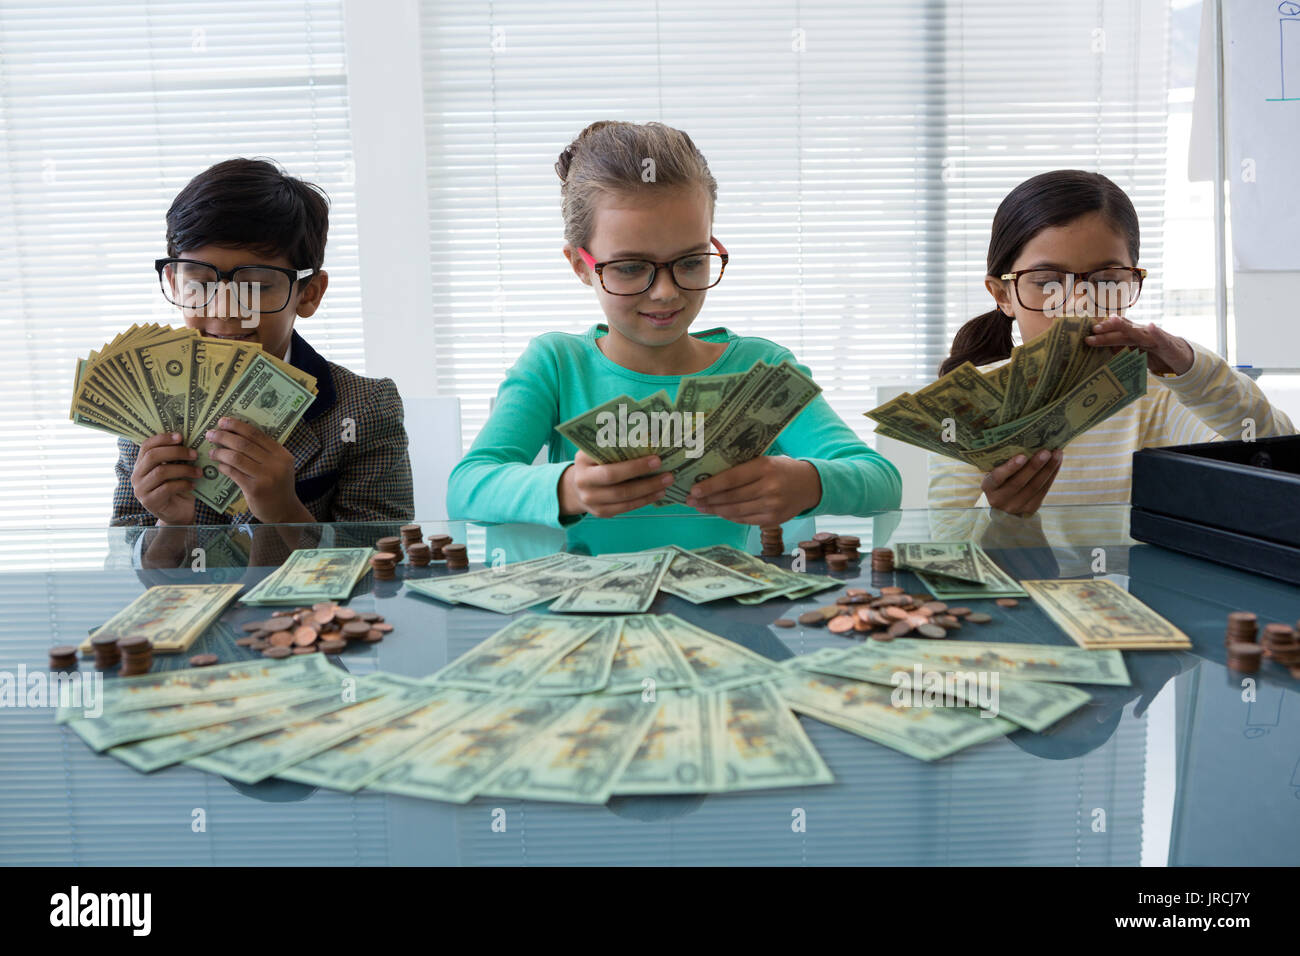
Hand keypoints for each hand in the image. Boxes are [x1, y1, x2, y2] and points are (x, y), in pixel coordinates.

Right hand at [131, 432, 198, 525]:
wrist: (178, 514)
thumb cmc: (178, 488)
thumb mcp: (177, 470)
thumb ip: (177, 457)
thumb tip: (190, 438)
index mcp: (141, 464)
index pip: (147, 445)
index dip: (163, 438)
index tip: (181, 436)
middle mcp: (137, 475)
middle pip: (153, 456)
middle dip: (176, 452)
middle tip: (194, 454)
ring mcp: (141, 489)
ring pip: (161, 472)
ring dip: (184, 470)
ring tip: (199, 472)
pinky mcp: (150, 502)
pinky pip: (166, 488)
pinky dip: (183, 484)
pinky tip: (193, 485)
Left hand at [205, 418, 309, 522]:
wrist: (284, 511)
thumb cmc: (277, 486)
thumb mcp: (278, 466)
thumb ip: (264, 453)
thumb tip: (236, 435)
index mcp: (282, 454)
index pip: (256, 434)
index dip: (237, 426)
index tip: (223, 421)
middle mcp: (276, 464)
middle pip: (244, 444)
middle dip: (224, 436)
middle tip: (210, 434)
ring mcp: (266, 477)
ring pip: (236, 458)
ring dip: (220, 452)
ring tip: (212, 451)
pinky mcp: (255, 489)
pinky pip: (234, 473)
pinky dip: (223, 467)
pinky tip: (218, 465)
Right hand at [559, 450, 672, 516]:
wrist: (577, 488)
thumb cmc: (595, 462)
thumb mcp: (598, 449)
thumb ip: (617, 443)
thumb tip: (649, 436)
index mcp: (583, 460)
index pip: (608, 460)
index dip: (632, 463)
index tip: (656, 457)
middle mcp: (583, 481)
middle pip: (615, 479)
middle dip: (642, 474)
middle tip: (665, 471)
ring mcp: (591, 500)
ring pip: (623, 496)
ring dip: (648, 489)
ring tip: (667, 481)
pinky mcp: (601, 512)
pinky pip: (625, 508)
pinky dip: (644, 500)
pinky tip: (658, 493)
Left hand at [685, 456, 821, 525]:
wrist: (810, 484)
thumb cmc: (782, 469)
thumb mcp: (765, 460)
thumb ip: (743, 468)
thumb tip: (711, 477)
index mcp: (765, 467)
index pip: (732, 478)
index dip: (711, 486)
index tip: (694, 490)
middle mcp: (769, 488)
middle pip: (731, 497)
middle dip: (707, 500)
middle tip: (690, 500)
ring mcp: (772, 506)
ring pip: (736, 511)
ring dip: (715, 510)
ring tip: (700, 507)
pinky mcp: (773, 520)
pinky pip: (745, 520)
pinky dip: (729, 516)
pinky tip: (719, 512)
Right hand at [981, 449, 1062, 516]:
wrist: (1004, 506)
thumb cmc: (1000, 481)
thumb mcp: (995, 474)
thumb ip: (1004, 463)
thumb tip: (1025, 442)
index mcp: (989, 487)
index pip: (997, 478)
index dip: (1010, 468)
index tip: (1022, 456)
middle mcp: (1000, 499)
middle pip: (1019, 483)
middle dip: (1034, 466)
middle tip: (1046, 452)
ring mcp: (1016, 506)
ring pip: (1034, 487)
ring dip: (1048, 469)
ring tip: (1057, 454)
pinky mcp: (1031, 508)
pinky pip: (1043, 491)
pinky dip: (1051, 475)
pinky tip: (1057, 463)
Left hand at [1085, 316, 1193, 375]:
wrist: (1182, 359)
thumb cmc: (1156, 355)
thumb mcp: (1137, 354)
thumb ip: (1122, 350)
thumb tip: (1103, 350)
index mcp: (1133, 336)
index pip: (1116, 331)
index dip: (1103, 329)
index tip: (1087, 330)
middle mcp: (1142, 333)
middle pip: (1123, 331)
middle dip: (1108, 329)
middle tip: (1093, 329)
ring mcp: (1154, 337)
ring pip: (1138, 332)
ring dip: (1126, 326)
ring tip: (1113, 320)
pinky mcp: (1167, 344)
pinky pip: (1161, 338)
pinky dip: (1156, 331)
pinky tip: (1151, 325)